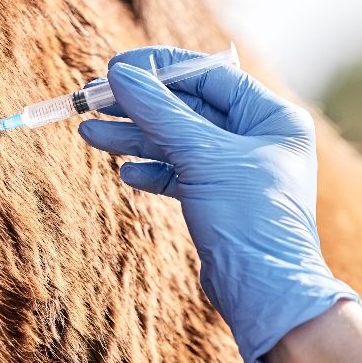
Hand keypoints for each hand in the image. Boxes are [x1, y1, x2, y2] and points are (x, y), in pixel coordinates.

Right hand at [79, 46, 360, 362]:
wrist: (266, 294)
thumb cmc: (250, 219)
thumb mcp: (202, 155)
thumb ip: (160, 111)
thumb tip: (120, 74)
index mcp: (272, 117)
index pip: (209, 76)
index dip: (160, 70)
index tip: (116, 68)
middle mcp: (258, 140)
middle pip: (187, 109)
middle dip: (139, 106)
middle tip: (92, 100)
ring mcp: (238, 172)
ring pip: (177, 142)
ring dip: (135, 137)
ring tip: (89, 132)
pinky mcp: (219, 202)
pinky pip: (179, 174)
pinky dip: (152, 171)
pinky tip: (126, 173)